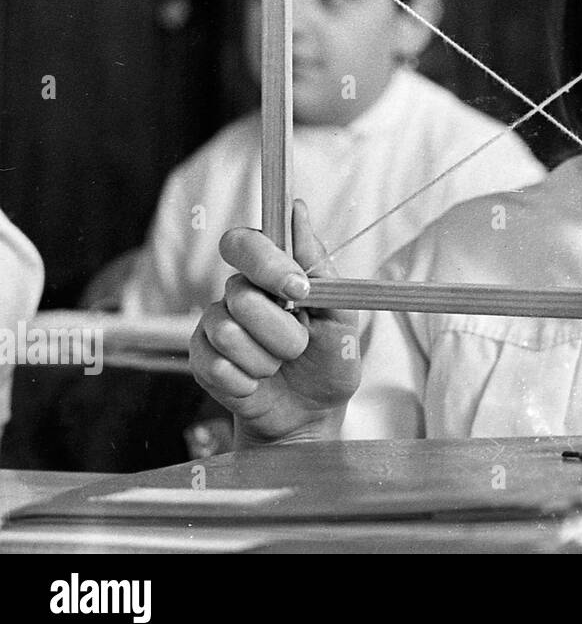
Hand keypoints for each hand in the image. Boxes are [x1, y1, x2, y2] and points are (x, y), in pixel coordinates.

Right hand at [189, 200, 359, 447]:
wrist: (313, 413)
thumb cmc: (330, 358)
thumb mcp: (339, 313)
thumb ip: (317, 264)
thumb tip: (297, 209)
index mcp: (270, 274)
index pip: (244, 243)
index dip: (266, 262)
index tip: (297, 289)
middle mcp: (237, 293)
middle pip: (240, 294)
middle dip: (280, 329)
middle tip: (300, 344)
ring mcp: (214, 326)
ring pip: (228, 333)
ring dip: (268, 359)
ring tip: (281, 365)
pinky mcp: (201, 361)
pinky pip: (216, 366)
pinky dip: (249, 382)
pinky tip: (259, 384)